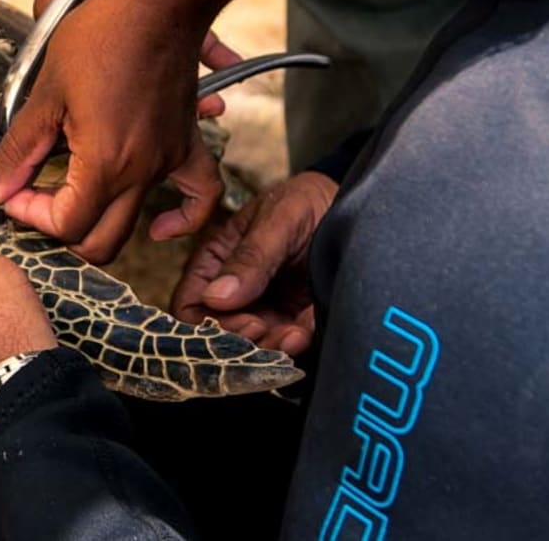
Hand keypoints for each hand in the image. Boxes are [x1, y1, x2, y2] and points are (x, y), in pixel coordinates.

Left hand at [0, 0, 224, 264]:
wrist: (159, 0)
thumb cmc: (102, 33)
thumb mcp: (46, 91)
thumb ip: (19, 149)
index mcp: (106, 162)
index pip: (65, 225)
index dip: (29, 214)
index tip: (12, 186)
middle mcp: (143, 172)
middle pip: (100, 240)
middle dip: (59, 229)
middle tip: (35, 197)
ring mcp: (169, 160)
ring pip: (138, 225)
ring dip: (101, 225)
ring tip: (75, 201)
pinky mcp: (185, 143)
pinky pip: (201, 195)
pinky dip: (183, 218)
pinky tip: (159, 225)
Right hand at [171, 172, 337, 356]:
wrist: (356, 206)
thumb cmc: (308, 201)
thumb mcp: (279, 219)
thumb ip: (251, 257)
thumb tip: (216, 297)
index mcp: (218, 261)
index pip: (191, 303)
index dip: (208, 322)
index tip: (243, 319)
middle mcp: (236, 289)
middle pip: (220, 332)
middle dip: (242, 339)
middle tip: (267, 329)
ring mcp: (265, 306)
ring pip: (253, 345)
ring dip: (270, 347)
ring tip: (293, 335)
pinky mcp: (294, 318)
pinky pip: (285, 343)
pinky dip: (294, 345)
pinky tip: (305, 332)